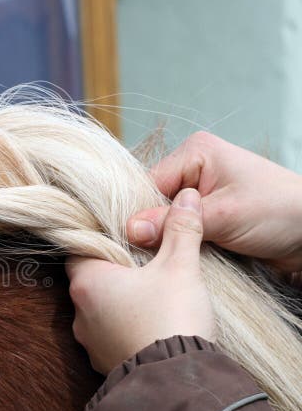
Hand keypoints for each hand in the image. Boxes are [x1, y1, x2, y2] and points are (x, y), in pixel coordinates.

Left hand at [67, 188, 215, 373]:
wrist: (179, 382)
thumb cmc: (172, 318)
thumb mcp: (181, 267)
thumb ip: (181, 230)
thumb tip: (186, 198)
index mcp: (88, 283)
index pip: (78, 250)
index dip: (98, 241)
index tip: (120, 237)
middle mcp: (79, 313)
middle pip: (88, 280)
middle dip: (112, 272)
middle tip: (141, 263)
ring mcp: (89, 342)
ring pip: (98, 311)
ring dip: (118, 303)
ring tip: (149, 296)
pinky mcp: (103, 363)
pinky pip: (109, 337)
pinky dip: (124, 329)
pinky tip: (149, 325)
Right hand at [127, 132, 301, 271]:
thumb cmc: (280, 213)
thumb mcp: (224, 216)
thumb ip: (175, 224)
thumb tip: (129, 229)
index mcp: (195, 152)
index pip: (147, 184)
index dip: (139, 214)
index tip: (133, 243)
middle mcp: (192, 169)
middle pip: (151, 202)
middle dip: (154, 229)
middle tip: (154, 255)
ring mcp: (198, 193)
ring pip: (162, 220)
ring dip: (167, 241)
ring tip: (169, 258)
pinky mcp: (204, 216)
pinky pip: (177, 232)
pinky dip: (177, 246)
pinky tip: (179, 257)